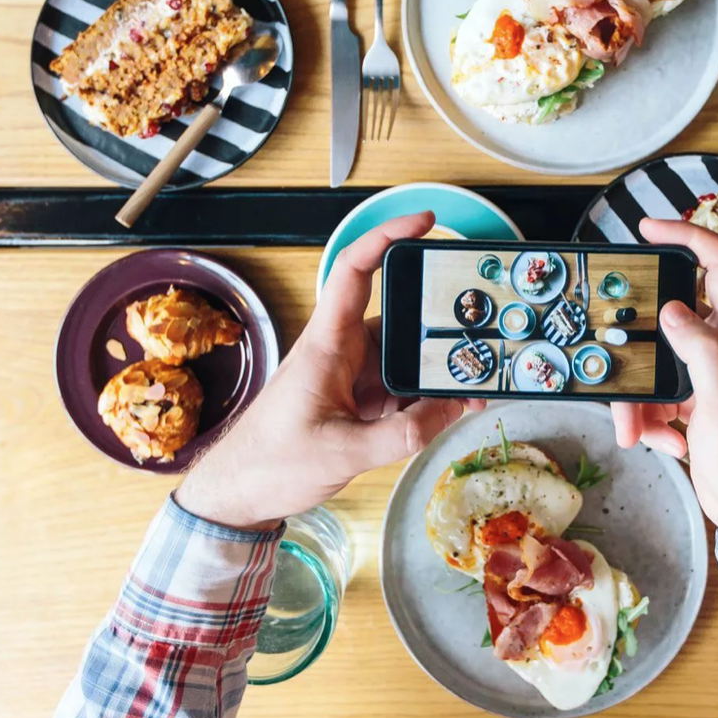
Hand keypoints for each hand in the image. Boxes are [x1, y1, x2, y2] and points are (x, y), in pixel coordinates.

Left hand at [177, 212, 481, 529]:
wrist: (239, 494)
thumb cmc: (270, 464)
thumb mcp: (343, 454)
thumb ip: (403, 434)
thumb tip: (452, 411)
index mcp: (326, 344)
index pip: (354, 270)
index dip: (387, 237)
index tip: (424, 222)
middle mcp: (340, 350)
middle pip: (398, 316)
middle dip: (439, 320)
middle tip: (479, 324)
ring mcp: (351, 374)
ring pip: (405, 356)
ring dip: (436, 368)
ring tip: (476, 381)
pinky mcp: (357, 399)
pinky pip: (401, 386)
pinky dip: (427, 396)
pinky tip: (453, 408)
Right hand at [611, 219, 717, 555]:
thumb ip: (704, 355)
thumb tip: (675, 310)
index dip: (689, 237)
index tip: (648, 229)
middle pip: (671, 319)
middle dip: (637, 344)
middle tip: (610, 358)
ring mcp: (710, 380)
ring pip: (657, 364)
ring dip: (637, 396)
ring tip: (635, 431)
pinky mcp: (696, 407)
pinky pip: (658, 398)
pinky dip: (649, 419)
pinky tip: (660, 442)